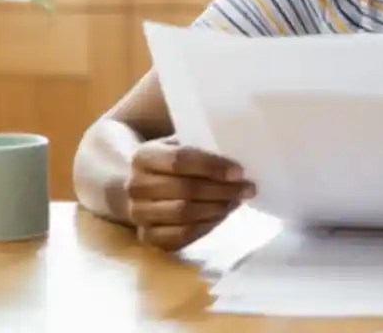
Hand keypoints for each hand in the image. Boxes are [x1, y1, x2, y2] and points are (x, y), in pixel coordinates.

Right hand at [125, 137, 254, 250]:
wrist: (145, 189)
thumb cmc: (173, 164)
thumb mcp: (182, 146)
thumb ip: (203, 148)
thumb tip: (238, 160)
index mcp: (143, 156)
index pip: (179, 160)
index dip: (211, 166)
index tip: (239, 171)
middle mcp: (134, 186)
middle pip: (184, 189)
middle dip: (222, 190)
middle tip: (248, 188)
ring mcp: (138, 214)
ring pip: (183, 214)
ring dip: (217, 208)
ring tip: (237, 201)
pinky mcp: (146, 237)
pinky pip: (181, 235)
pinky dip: (207, 225)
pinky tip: (222, 215)